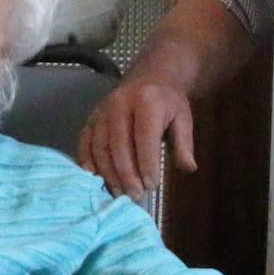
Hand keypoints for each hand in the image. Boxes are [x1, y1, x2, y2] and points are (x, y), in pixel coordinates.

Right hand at [78, 78, 196, 195]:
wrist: (150, 78)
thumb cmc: (167, 103)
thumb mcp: (183, 119)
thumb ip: (184, 144)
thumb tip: (188, 168)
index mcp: (146, 101)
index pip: (144, 136)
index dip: (146, 163)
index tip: (151, 186)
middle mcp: (120, 104)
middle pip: (118, 144)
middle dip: (126, 174)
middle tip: (136, 196)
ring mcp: (102, 110)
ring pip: (100, 146)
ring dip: (108, 173)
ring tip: (120, 192)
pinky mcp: (91, 117)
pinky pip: (85, 141)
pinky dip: (87, 161)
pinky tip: (95, 178)